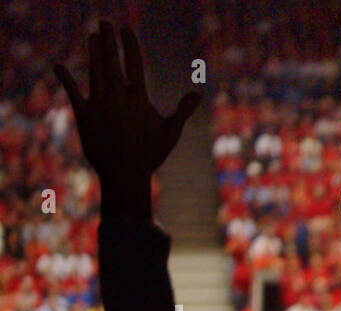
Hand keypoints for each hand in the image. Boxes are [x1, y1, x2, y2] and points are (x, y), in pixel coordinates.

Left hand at [54, 22, 200, 218]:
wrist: (124, 174)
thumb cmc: (150, 154)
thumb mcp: (171, 131)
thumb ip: (183, 110)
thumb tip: (199, 93)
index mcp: (138, 99)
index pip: (134, 64)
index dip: (129, 45)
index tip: (126, 30)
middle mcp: (117, 97)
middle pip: (112, 62)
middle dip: (108, 40)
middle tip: (105, 23)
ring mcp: (99, 104)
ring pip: (94, 71)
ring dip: (93, 52)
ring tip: (93, 37)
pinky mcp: (84, 115)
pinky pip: (73, 92)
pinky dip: (65, 78)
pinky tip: (59, 66)